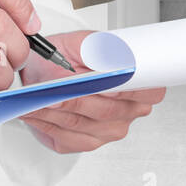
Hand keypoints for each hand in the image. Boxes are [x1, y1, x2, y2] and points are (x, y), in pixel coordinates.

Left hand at [19, 30, 166, 152]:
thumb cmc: (68, 56)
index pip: (149, 92)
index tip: (105, 84)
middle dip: (80, 99)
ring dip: (58, 111)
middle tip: (60, 89)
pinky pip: (66, 138)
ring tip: (41, 97)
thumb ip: (99, 49)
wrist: (45, 70)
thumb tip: (109, 60)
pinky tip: (36, 111)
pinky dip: (47, 123)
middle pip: (107, 110)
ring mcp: (107, 131)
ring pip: (82, 124)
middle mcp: (127, 111)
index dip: (125, 90)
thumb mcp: (84, 42)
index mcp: (138, 86)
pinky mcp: (85, 142)